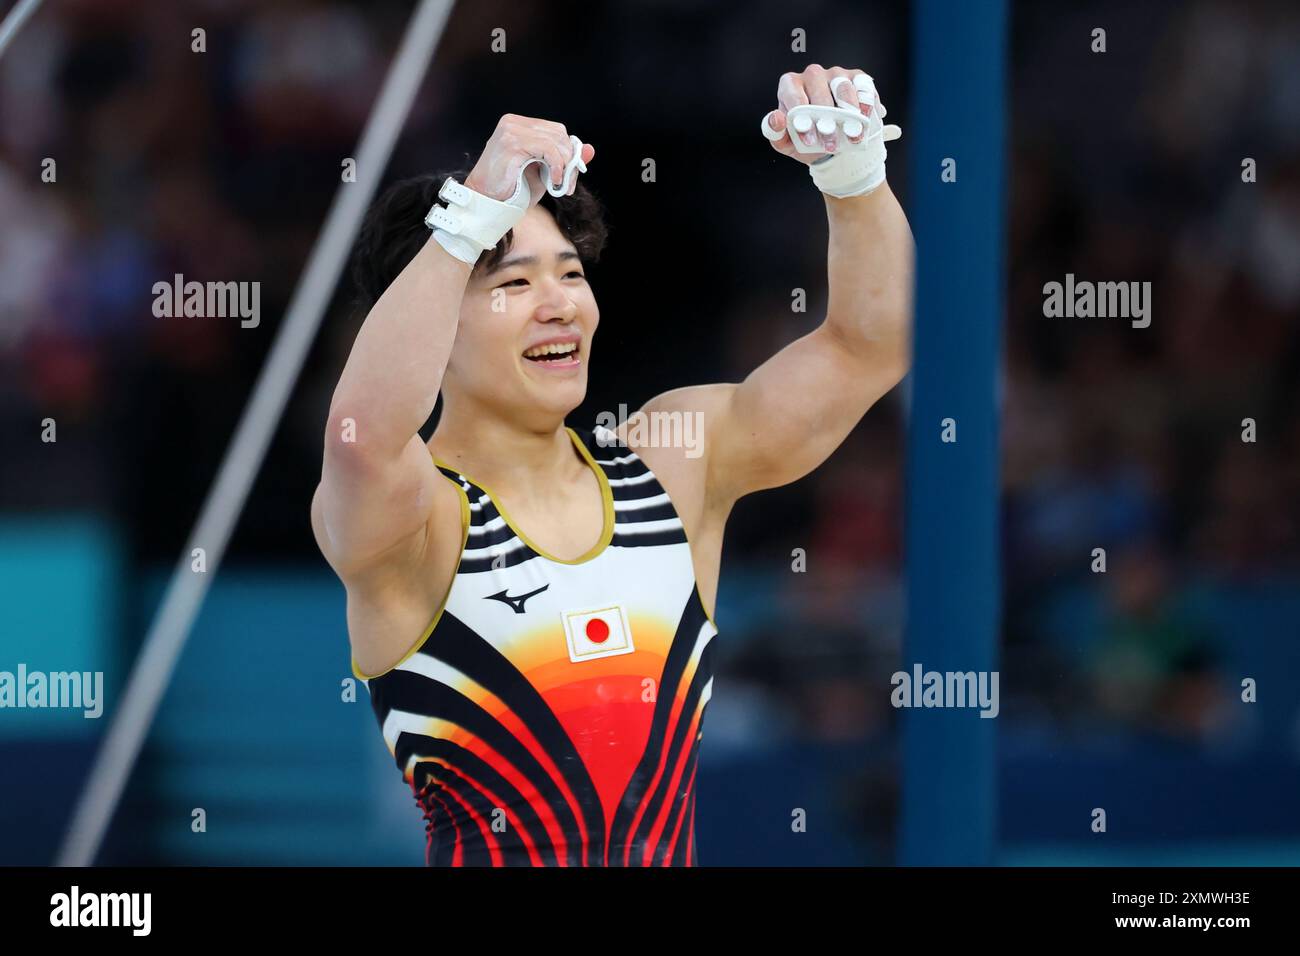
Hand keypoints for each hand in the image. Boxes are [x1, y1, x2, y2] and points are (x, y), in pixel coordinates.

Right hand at [464, 113, 594, 202]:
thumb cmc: (512, 189)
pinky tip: (554, 180)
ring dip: (564, 166)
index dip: (568, 152)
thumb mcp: (545, 173)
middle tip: (567, 184)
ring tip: (560, 185)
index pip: (556, 130)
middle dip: (569, 159)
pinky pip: (548, 149)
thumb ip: (565, 160)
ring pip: (556, 140)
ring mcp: (511, 130)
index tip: (569, 175)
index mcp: (519, 125)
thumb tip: (590, 149)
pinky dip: (557, 166)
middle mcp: (514, 123)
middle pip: (559, 133)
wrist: (488, 202)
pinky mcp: (512, 143)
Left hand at [761, 65, 882, 164]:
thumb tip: (776, 118)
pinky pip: (863, 85)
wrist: (833, 149)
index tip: (809, 138)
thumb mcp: (786, 143)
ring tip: (851, 135)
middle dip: (826, 118)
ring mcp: (836, 75)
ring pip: (842, 86)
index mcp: (791, 86)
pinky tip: (865, 118)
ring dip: (848, 113)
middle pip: (818, 88)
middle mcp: (813, 75)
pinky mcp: (858, 78)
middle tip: (831, 142)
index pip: (794, 94)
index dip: (802, 116)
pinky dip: (865, 102)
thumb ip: (775, 132)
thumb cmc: (807, 140)